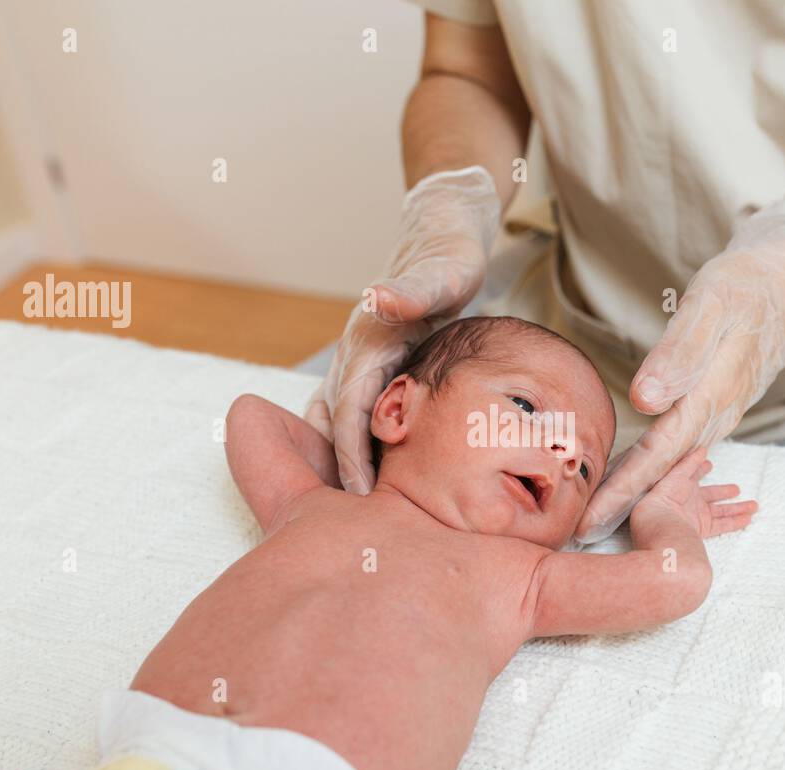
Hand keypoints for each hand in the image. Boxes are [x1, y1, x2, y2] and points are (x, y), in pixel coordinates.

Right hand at [305, 166, 500, 492]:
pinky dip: (359, 447)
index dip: (351, 457)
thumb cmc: (449, 255)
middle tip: (356, 524)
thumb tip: (377, 296)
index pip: (350, 412)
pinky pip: (356, 415)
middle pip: (334, 426)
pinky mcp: (374, 367)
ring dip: (343, 463)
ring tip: (361, 513)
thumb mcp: (442, 271)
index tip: (359, 497)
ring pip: (338, 423)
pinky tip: (382, 478)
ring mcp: (361, 362)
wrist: (441, 230)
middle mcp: (355, 355)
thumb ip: (412, 288)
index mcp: (367, 344)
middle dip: (338, 473)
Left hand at [577, 188, 784, 541]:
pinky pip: (678, 449)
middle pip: (661, 471)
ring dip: (637, 494)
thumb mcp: (712, 306)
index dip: (623, 491)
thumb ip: (679, 354)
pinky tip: (631, 479)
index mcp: (708, 397)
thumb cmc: (746, 288)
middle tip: (579, 538)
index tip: (589, 521)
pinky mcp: (713, 408)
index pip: (657, 455)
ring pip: (670, 465)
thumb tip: (644, 399)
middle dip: (622, 507)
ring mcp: (716, 415)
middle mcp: (714, 415)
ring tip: (598, 518)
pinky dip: (652, 469)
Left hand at [631, 448, 756, 538]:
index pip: (692, 475)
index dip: (700, 469)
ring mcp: (696, 516)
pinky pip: (722, 525)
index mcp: (680, 486)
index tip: (710, 464)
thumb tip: (703, 449)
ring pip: (721, 511)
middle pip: (711, 495)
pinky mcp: (702, 529)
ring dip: (737, 508)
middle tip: (736, 489)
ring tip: (754, 505)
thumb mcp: (676, 476)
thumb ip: (690, 463)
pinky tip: (748, 518)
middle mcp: (689, 502)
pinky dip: (735, 522)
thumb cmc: (662, 500)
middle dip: (723, 492)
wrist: (661, 528)